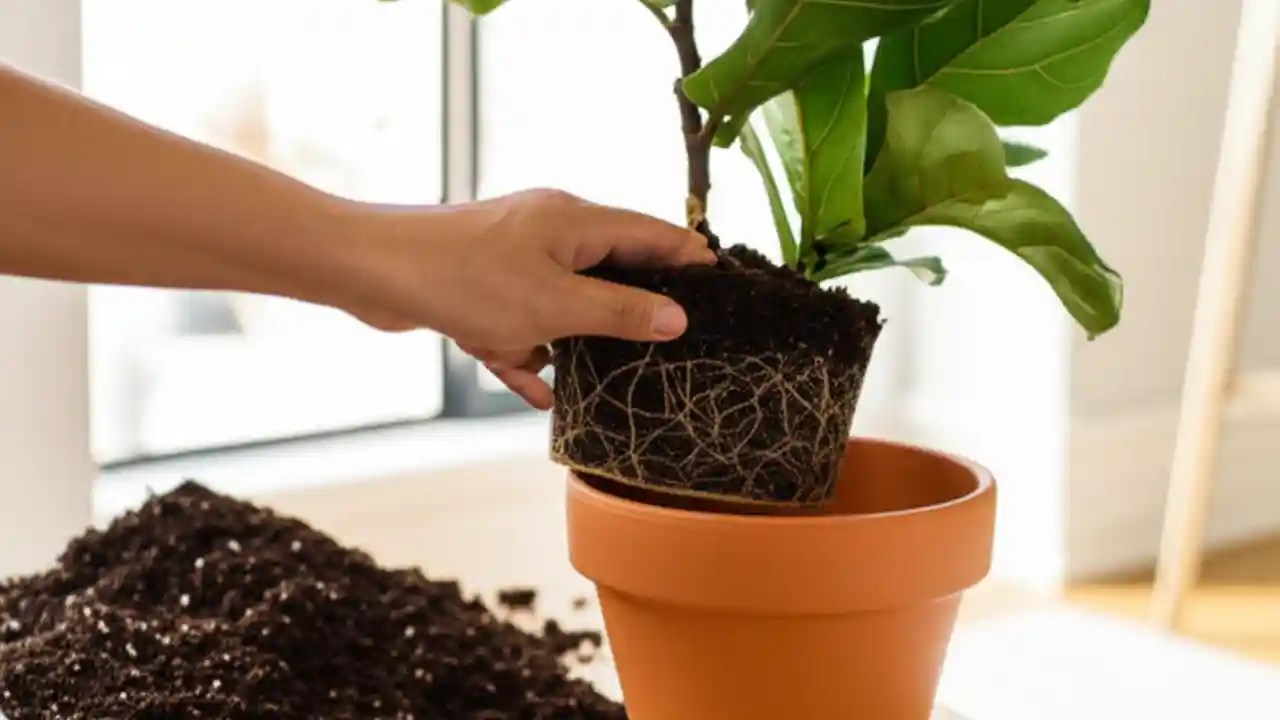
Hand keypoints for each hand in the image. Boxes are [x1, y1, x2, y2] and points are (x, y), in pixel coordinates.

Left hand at [328, 189, 714, 408]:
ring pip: (560, 307)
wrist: (374, 272)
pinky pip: (517, 327)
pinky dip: (526, 354)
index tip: (722, 284)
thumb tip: (676, 318)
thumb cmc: (466, 278)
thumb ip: (620, 313)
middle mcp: (547, 234)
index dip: (688, 259)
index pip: (651, 234)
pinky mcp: (479, 289)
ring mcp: (512, 261)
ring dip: (570, 342)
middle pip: (607, 272)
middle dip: (627, 311)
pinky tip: (535, 389)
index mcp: (576, 223)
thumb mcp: (557, 306)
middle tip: (665, 346)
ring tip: (595, 379)